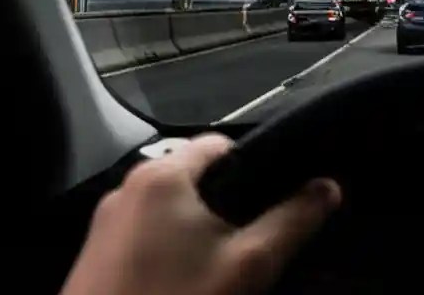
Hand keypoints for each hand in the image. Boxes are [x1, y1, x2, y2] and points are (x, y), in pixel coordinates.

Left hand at [60, 133, 340, 294]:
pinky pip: (146, 234)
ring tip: (221, 266)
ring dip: (199, 231)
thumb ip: (293, 220)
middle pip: (195, 178)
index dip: (257, 166)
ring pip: (170, 210)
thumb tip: (327, 188)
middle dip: (228, 205)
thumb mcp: (248, 265)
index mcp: (161, 176)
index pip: (222, 144)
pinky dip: (170, 249)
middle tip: (253, 242)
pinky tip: (185, 282)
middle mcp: (126, 188)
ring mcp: (105, 223)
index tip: (278, 200)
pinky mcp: (96, 255)